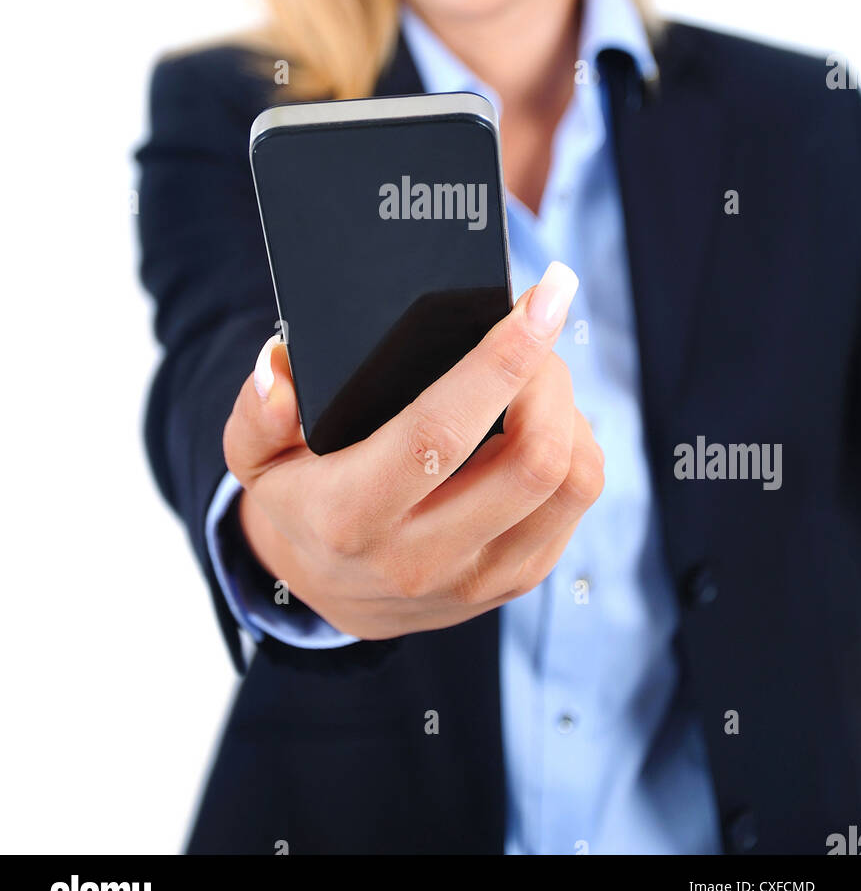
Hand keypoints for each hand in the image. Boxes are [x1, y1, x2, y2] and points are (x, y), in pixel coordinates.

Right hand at [224, 261, 603, 639]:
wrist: (332, 593)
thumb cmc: (302, 500)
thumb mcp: (255, 456)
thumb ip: (256, 414)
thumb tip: (278, 372)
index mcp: (352, 515)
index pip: (441, 431)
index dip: (501, 360)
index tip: (541, 297)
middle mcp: (420, 556)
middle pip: (534, 458)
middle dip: (550, 376)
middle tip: (533, 333)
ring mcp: (477, 577)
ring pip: (573, 483)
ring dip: (571, 413)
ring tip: (539, 380)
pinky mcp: (516, 582)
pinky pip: (576, 506)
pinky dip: (574, 449)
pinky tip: (540, 424)